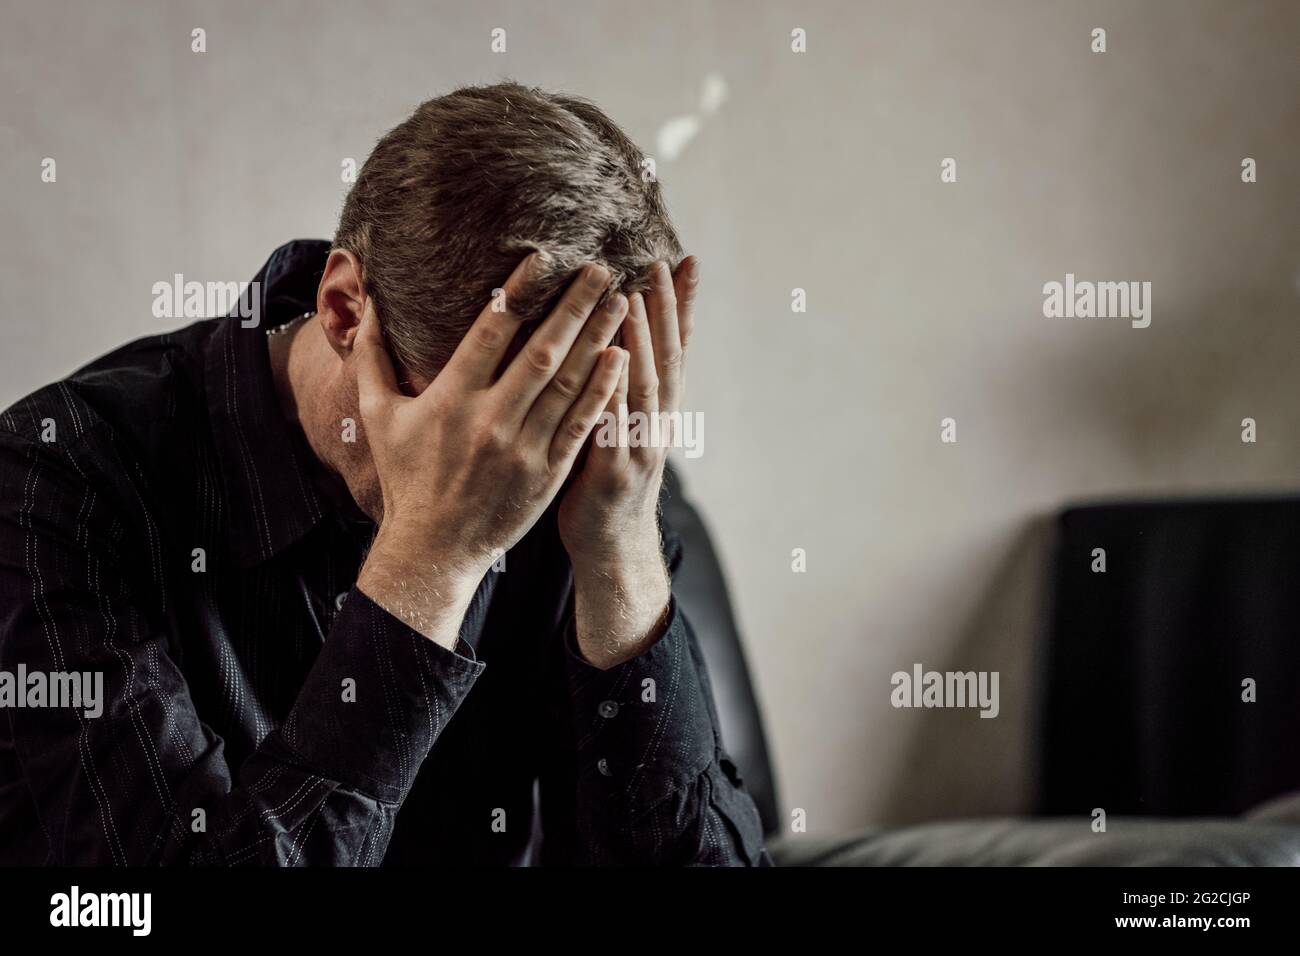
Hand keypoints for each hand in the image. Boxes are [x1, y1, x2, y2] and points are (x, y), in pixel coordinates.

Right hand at [355, 256, 629, 646]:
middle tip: (600, 268)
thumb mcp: (377, 416)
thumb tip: (368, 304)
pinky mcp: (548, 474)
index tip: (545, 258)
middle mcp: (490, 420)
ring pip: (568, 384)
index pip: (491, 332)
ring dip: (597, 339)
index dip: (519, 292)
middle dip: (574, 307)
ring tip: (620, 302)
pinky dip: (602, 391)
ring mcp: (524, 448)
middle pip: (541, 351)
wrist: (433, 549)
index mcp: (451, 399)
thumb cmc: (406, 478)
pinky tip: (621, 360)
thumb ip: (372, 358)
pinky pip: (581, 425)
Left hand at [558, 256, 698, 667]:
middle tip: (659, 263)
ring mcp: (640, 447)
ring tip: (637, 299)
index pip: (677, 346)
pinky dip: (613, 394)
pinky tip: (607, 365)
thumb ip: (619, 381)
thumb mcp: (622, 425)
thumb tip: (613, 334)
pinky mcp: (614, 472)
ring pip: (645, 386)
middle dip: (665, 309)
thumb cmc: (606, 479)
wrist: (611, 545)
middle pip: (667, 357)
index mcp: (658, 408)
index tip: (685, 259)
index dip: (683, 304)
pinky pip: (614, 426)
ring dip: (643, 342)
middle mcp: (658, 423)